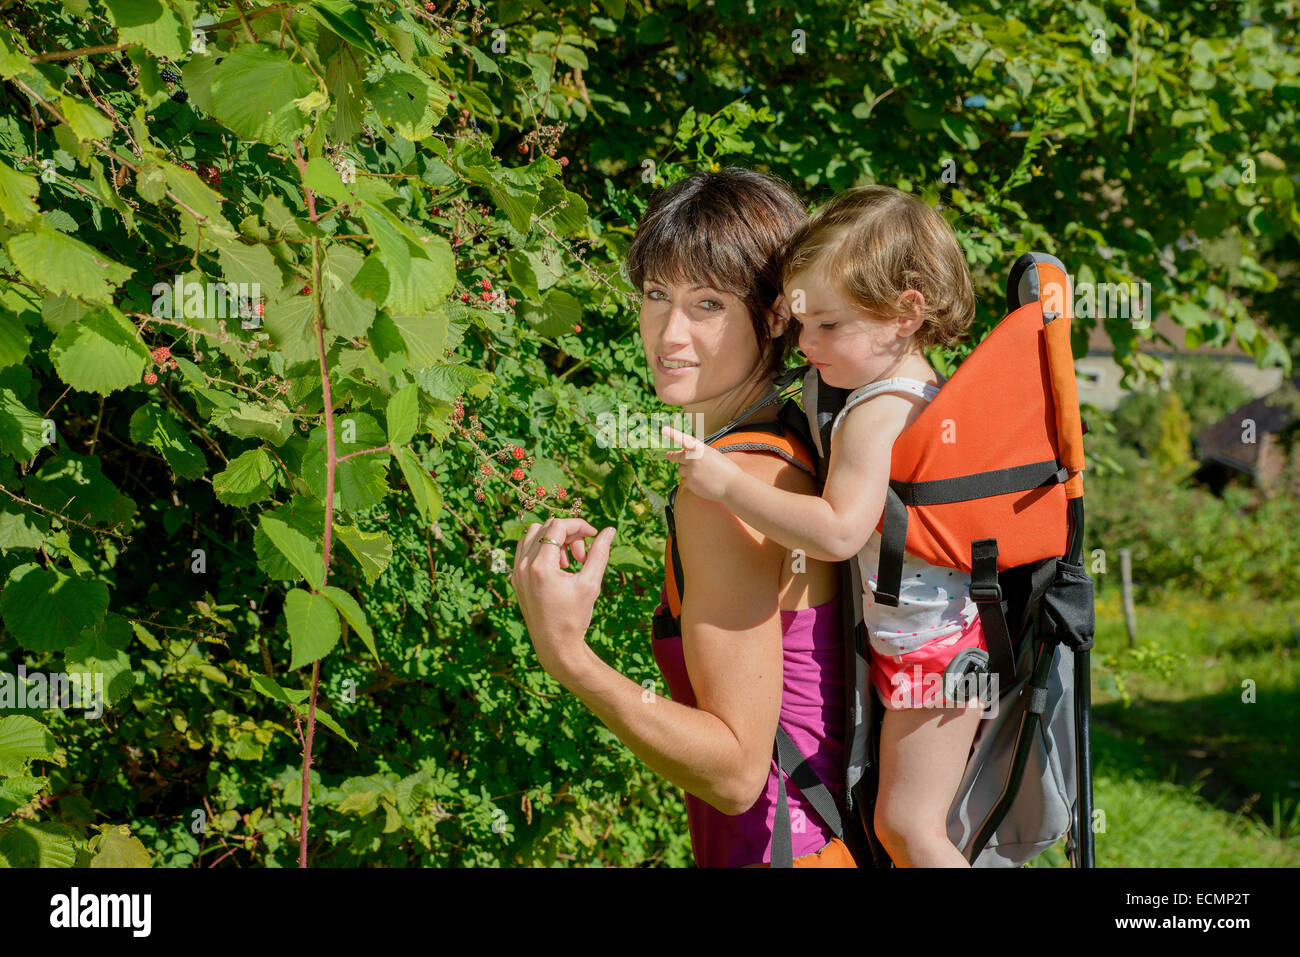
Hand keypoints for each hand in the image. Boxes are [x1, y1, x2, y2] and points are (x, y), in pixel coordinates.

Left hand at [510, 517, 615, 684]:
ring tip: (570, 562)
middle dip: (569, 534)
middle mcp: (523, 566)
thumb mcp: (590, 583)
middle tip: (583, 556)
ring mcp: (516, 572)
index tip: (594, 535)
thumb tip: (609, 530)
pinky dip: (543, 549)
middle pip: (546, 528)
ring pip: (533, 535)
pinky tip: (558, 567)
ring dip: (554, 540)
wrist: (555, 646)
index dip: (579, 525)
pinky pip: (526, 549)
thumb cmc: (574, 617)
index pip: (558, 526)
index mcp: (540, 566)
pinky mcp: (516, 578)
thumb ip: (600, 553)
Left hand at [661, 426, 740, 501]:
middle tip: (668, 455)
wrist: (732, 486)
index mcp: (701, 449)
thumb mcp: (713, 455)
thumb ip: (699, 453)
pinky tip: (703, 482)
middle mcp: (694, 458)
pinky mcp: (690, 483)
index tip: (664, 430)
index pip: (685, 440)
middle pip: (678, 456)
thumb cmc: (726, 470)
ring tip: (701, 474)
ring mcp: (691, 471)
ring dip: (687, 471)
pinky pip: (686, 481)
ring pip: (681, 470)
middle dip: (673, 456)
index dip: (673, 434)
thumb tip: (686, 455)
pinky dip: (692, 481)